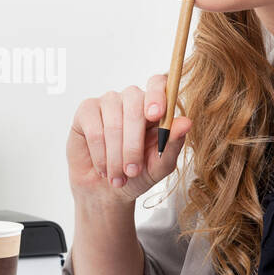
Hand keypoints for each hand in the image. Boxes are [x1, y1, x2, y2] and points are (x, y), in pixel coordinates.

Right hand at [66, 73, 192, 206]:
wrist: (108, 191)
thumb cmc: (137, 174)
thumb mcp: (160, 166)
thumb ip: (173, 144)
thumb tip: (186, 123)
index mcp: (155, 106)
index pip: (158, 83)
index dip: (157, 95)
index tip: (155, 115)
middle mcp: (131, 99)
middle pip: (134, 104)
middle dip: (134, 144)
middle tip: (133, 171)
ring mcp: (108, 102)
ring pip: (114, 122)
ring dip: (116, 155)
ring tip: (118, 177)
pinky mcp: (87, 111)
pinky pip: (94, 129)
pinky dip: (100, 154)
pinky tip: (103, 168)